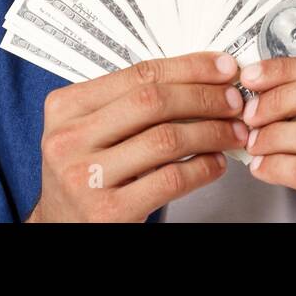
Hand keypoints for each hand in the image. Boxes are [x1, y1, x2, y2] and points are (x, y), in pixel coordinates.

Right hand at [26, 52, 249, 221]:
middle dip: (204, 97)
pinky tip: (215, 163)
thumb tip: (201, 77)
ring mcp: (86, 177)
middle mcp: (69, 140)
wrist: (62, 227)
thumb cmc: (86, 172)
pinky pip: (170, 180)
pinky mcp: (108, 212)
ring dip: (211, 132)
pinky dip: (202, 168)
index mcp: (66, 107)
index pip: (138, 74)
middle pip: (153, 102)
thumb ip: (131, 102)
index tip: (221, 68)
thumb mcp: (92, 129)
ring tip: (233, 132)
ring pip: (166, 139)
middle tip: (233, 101)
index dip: (189, 68)